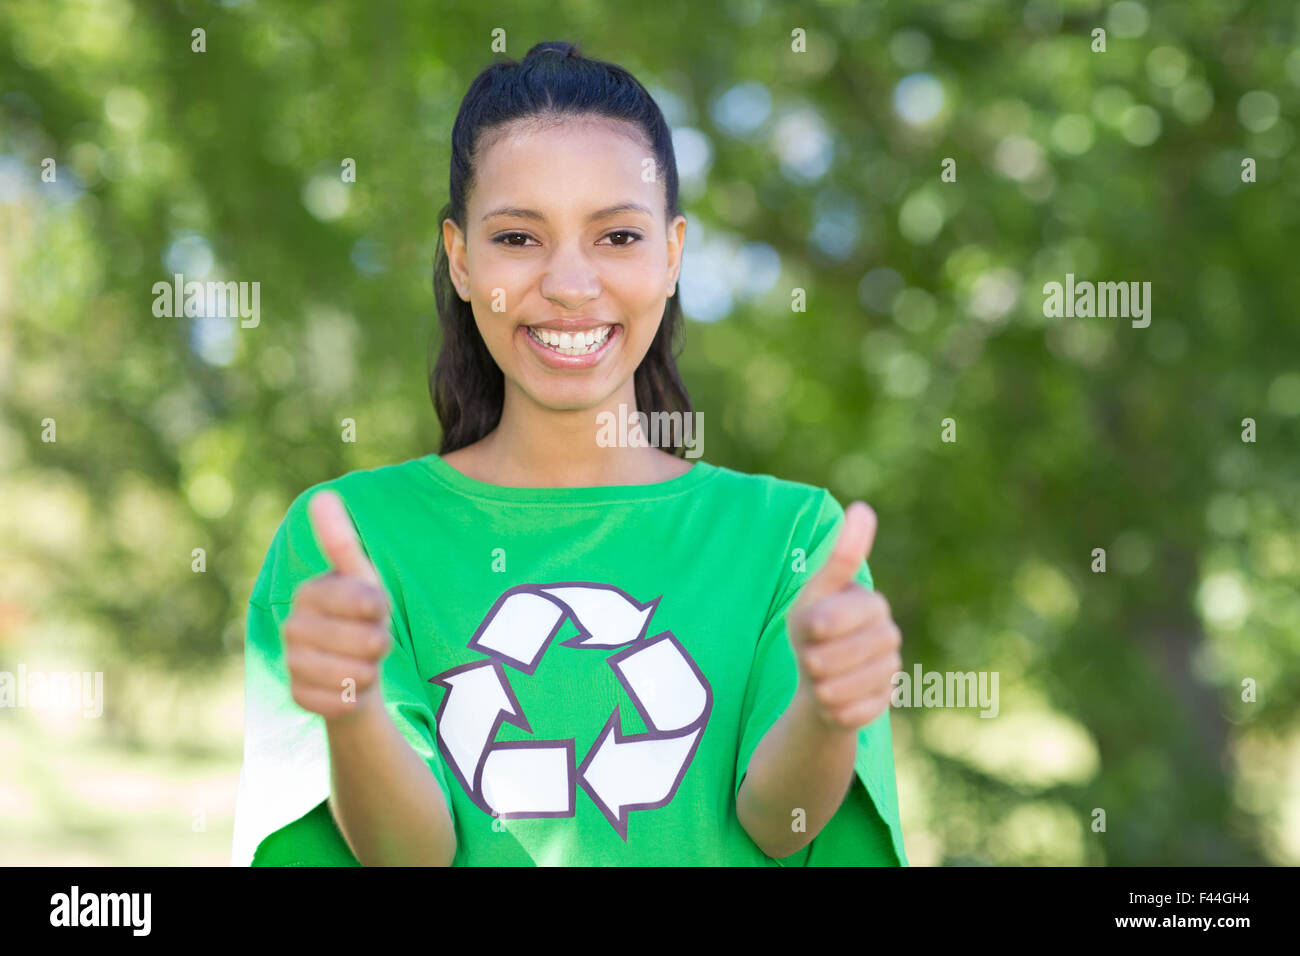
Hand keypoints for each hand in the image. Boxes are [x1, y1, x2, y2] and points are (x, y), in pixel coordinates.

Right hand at [282, 489, 392, 722]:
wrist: (349, 669)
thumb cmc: (360, 617)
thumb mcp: (360, 578)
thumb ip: (341, 541)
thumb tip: (322, 496)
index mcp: (311, 592)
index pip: (366, 601)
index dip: (381, 610)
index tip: (375, 609)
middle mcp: (293, 625)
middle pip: (366, 642)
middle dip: (380, 643)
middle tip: (372, 641)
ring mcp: (291, 662)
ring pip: (355, 674)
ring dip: (371, 671)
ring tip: (362, 663)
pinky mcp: (297, 695)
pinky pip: (341, 703)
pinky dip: (354, 699)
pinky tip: (347, 689)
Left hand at [788, 502, 901, 731]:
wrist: (817, 680)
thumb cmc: (811, 629)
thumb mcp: (814, 594)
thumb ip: (840, 557)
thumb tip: (863, 508)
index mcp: (871, 604)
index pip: (853, 612)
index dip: (828, 623)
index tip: (810, 628)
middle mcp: (888, 634)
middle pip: (854, 653)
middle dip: (821, 660)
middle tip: (807, 660)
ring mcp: (890, 670)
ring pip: (857, 685)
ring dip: (827, 687)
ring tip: (817, 682)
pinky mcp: (885, 702)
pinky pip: (861, 712)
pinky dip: (839, 711)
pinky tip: (831, 703)